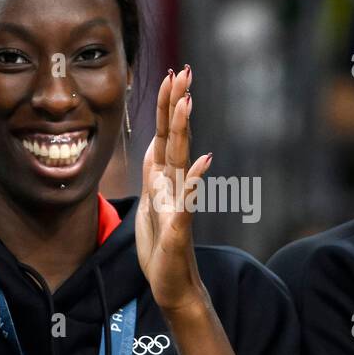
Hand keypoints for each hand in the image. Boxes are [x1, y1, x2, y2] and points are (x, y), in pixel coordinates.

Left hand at [135, 65, 213, 314]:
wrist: (171, 283)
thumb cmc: (160, 245)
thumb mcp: (150, 202)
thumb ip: (155, 173)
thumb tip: (155, 144)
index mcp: (163, 179)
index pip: (165, 135)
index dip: (167, 107)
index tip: (171, 75)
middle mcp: (175, 185)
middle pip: (175, 138)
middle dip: (177, 105)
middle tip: (184, 71)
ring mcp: (179, 203)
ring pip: (181, 160)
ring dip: (184, 131)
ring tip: (188, 101)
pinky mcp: (179, 226)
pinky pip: (187, 201)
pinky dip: (194, 182)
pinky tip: (203, 162)